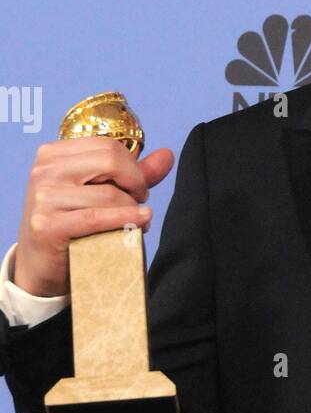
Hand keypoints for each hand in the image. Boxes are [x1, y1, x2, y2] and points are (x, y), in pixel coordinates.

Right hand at [13, 139, 174, 296]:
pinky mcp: (47, 226)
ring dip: (132, 209)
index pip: (107, 146)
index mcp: (52, 155)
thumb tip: (166, 155)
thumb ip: (131, 174)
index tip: (138, 187)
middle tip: (140, 201)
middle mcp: (44, 172)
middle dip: (136, 182)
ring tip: (136, 222)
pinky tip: (141, 223)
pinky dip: (126, 220)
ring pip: (109, 194)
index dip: (133, 166)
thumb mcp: (97, 193)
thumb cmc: (71, 226)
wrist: (41, 267)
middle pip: (111, 161)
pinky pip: (98, 218)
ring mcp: (43, 198)